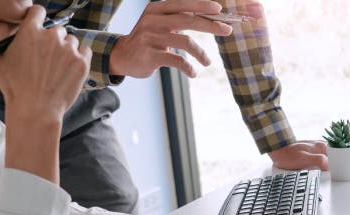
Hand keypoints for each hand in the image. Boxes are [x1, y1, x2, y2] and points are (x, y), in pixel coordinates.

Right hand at [0, 6, 90, 121]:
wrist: (36, 109)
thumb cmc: (15, 85)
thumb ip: (1, 30)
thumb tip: (11, 20)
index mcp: (30, 31)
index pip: (38, 11)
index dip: (38, 20)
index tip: (39, 30)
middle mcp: (51, 37)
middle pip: (57, 29)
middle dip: (52, 40)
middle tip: (47, 58)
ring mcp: (69, 50)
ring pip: (71, 41)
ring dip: (66, 50)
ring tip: (57, 68)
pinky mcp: (82, 62)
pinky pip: (85, 51)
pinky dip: (80, 57)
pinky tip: (69, 69)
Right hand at [110, 0, 232, 77]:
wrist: (123, 56)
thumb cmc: (149, 39)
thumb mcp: (160, 24)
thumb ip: (179, 19)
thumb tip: (210, 17)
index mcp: (156, 9)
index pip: (183, 4)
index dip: (201, 5)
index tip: (219, 10)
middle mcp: (152, 20)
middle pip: (188, 20)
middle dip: (210, 25)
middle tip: (227, 30)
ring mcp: (150, 38)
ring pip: (185, 42)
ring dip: (201, 53)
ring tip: (207, 62)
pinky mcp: (150, 55)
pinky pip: (177, 61)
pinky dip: (189, 68)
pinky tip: (193, 73)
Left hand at [268, 141, 349, 170]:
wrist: (276, 146)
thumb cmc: (287, 154)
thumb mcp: (300, 159)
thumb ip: (316, 161)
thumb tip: (330, 164)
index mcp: (323, 148)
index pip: (345, 152)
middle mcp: (324, 145)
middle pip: (347, 148)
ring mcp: (321, 145)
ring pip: (343, 148)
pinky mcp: (317, 147)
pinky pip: (337, 148)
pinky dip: (345, 151)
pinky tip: (346, 154)